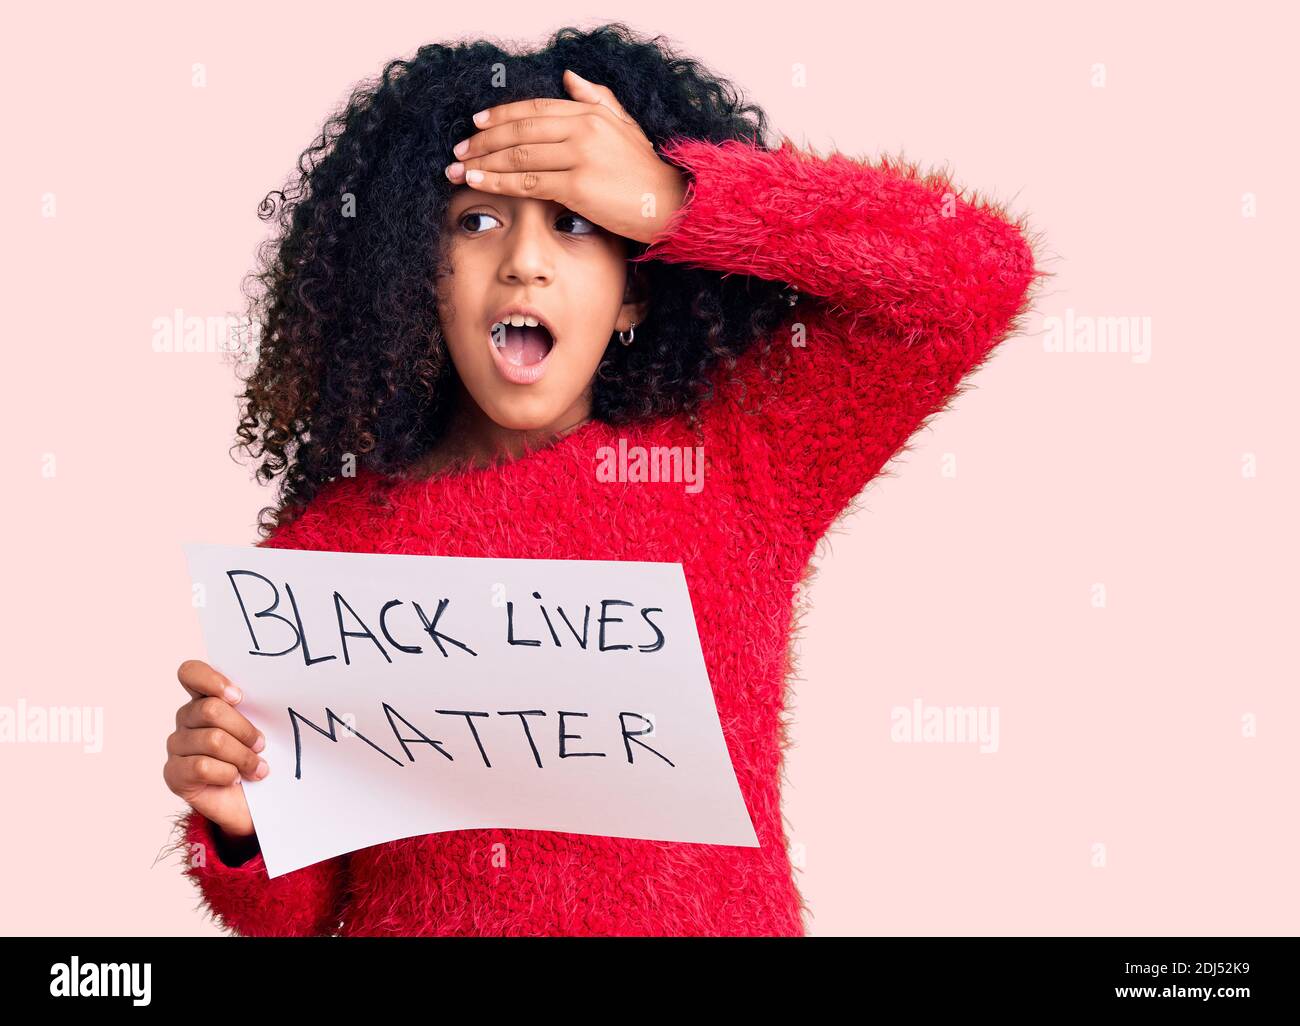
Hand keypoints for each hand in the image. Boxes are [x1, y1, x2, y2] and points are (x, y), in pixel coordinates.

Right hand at [163, 659, 266, 844]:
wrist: (254, 802)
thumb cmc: (260, 756)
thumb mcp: (263, 727)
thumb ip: (259, 708)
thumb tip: (281, 695)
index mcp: (205, 697)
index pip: (191, 673)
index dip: (212, 680)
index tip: (239, 696)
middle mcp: (186, 718)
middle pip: (210, 709)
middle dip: (244, 729)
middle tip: (261, 744)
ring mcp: (177, 745)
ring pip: (212, 740)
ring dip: (243, 756)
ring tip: (257, 768)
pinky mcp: (174, 773)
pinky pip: (202, 767)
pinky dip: (227, 774)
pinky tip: (236, 778)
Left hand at [444, 68, 687, 244]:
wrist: (671, 203)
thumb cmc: (647, 172)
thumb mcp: (625, 126)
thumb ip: (597, 99)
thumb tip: (569, 76)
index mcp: (590, 113)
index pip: (534, 110)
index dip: (501, 115)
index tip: (476, 124)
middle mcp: (582, 129)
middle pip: (519, 130)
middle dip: (483, 140)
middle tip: (457, 149)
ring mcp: (579, 156)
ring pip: (518, 155)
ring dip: (482, 161)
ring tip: (458, 168)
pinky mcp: (577, 186)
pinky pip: (527, 182)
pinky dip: (498, 181)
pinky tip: (477, 180)